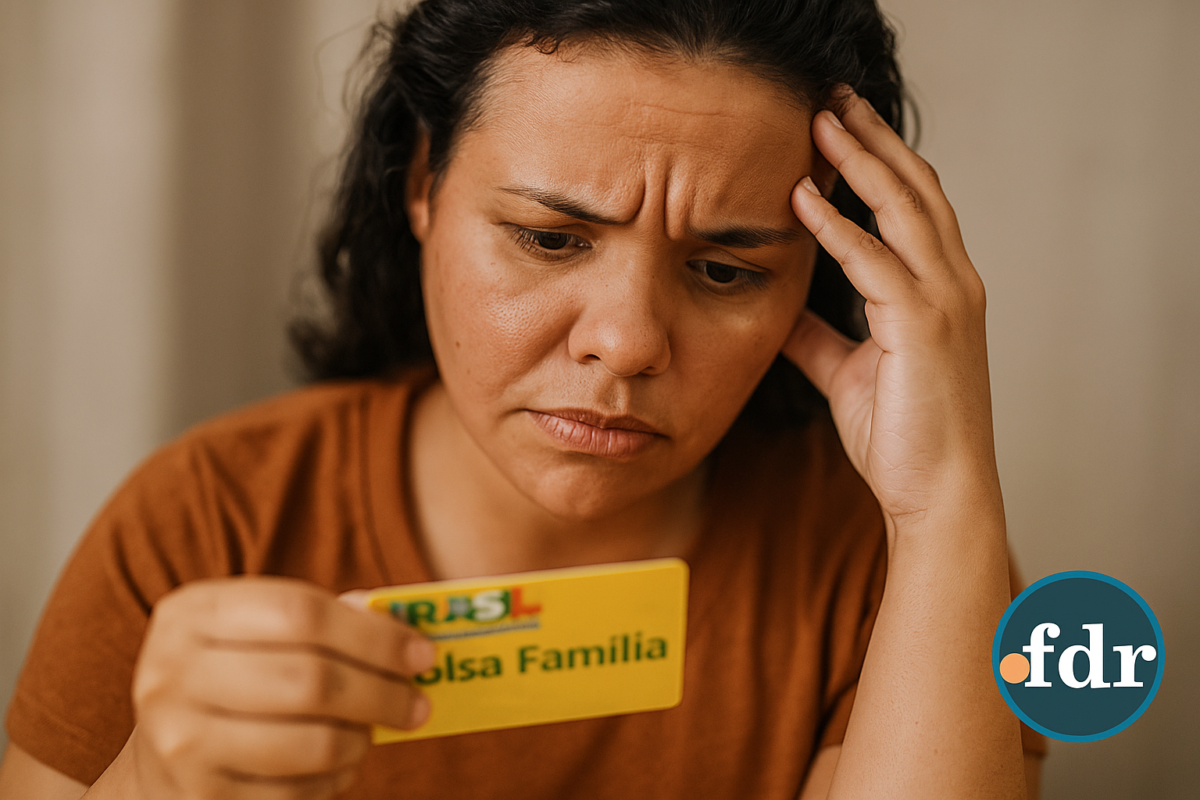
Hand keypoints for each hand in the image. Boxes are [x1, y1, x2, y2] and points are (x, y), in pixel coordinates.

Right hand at [125, 576, 434, 798]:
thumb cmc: (234, 674)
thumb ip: (322, 621)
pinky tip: (340, 762)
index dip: (375, 636)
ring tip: (374, 733)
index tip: (421, 653)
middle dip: (381, 693)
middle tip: (418, 703)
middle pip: (310, 680)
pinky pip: (295, 792)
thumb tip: (401, 634)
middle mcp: (173, 673)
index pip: (303, 613)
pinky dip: (334, 778)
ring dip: (361, 740)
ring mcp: (180, 740)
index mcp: (194, 613)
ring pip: (310, 744)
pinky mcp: (201, 797)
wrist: (160, 751)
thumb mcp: (257, 629)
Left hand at [785, 87, 1000, 530]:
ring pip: (902, 209)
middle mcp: (953, 283)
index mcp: (941, 290)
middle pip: (914, 189)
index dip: (877, 164)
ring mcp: (946, 300)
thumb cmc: (902, 436)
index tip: (838, 131)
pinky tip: (804, 197)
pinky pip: (875, 261)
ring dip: (859, 161)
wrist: (938, 493)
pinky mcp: (924, 325)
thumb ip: (818, 335)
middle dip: (873, 140)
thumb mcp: (847, 372)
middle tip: (833, 99)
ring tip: (819, 122)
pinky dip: (838, 226)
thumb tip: (782, 310)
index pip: (911, 207)